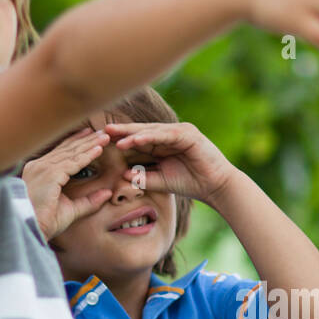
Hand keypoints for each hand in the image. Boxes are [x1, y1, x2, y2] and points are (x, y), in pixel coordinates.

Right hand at [20, 128, 113, 240]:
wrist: (29, 229)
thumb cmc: (45, 222)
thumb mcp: (71, 210)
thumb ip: (89, 201)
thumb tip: (107, 193)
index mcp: (39, 171)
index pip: (61, 153)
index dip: (76, 143)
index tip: (89, 136)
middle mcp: (39, 166)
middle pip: (67, 149)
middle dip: (85, 140)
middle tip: (101, 132)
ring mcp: (43, 168)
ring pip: (71, 153)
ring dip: (89, 144)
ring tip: (104, 137)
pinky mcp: (50, 175)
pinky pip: (73, 163)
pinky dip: (87, 155)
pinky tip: (99, 150)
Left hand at [104, 121, 240, 208]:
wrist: (216, 187)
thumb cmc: (191, 183)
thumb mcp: (162, 181)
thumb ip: (144, 177)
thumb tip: (123, 174)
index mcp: (163, 143)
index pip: (138, 139)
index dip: (121, 140)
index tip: (101, 142)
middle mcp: (170, 134)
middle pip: (142, 131)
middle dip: (122, 131)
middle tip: (102, 131)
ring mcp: (180, 132)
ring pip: (151, 131)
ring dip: (133, 133)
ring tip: (115, 136)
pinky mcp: (189, 135)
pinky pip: (165, 135)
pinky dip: (150, 137)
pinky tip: (136, 140)